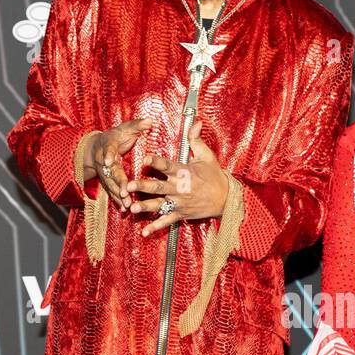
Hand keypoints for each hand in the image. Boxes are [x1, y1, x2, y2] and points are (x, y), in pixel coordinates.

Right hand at [84, 120, 150, 212]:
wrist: (96, 147)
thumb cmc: (115, 137)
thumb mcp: (124, 128)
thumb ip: (137, 125)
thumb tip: (150, 120)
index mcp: (107, 146)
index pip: (107, 150)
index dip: (107, 155)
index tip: (108, 161)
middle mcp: (103, 161)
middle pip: (110, 172)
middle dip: (117, 182)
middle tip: (124, 192)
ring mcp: (104, 173)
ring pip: (110, 185)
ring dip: (118, 195)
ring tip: (127, 205)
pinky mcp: (107, 182)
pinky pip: (111, 192)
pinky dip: (117, 201)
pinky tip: (124, 210)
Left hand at [126, 118, 229, 237]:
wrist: (226, 199)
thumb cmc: (215, 176)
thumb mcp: (207, 156)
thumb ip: (196, 140)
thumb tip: (196, 121)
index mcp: (184, 172)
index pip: (167, 165)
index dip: (155, 161)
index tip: (145, 158)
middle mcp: (179, 189)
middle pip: (158, 187)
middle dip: (143, 186)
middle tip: (128, 185)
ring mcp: (179, 203)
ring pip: (159, 205)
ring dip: (145, 207)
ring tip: (132, 207)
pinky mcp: (180, 214)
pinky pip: (166, 221)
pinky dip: (155, 227)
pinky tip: (143, 232)